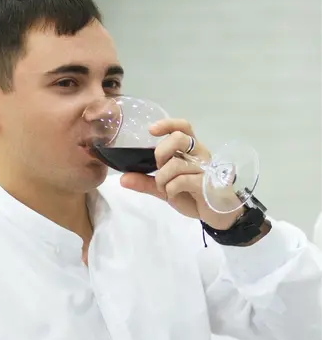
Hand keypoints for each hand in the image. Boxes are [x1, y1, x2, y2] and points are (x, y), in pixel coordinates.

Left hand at [120, 118, 241, 229]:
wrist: (218, 215)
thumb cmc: (194, 197)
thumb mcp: (166, 189)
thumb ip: (146, 182)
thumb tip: (122, 178)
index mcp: (192, 151)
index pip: (184, 127)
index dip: (168, 124)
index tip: (151, 130)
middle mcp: (200, 154)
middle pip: (179, 138)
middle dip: (161, 153)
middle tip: (158, 167)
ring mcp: (205, 168)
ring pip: (176, 164)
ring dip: (162, 178)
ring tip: (164, 188)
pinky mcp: (207, 184)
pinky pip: (182, 180)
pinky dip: (171, 188)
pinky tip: (173, 194)